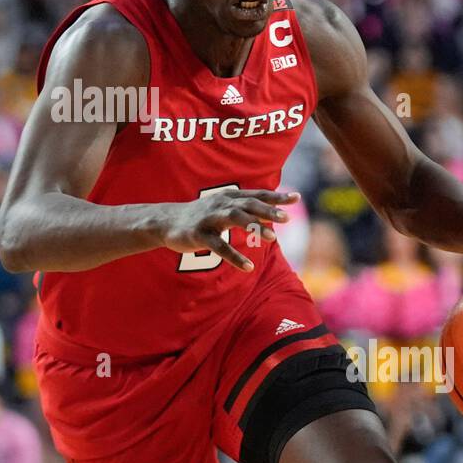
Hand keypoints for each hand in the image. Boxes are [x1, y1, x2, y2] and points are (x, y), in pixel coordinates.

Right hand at [160, 189, 297, 271]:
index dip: (276, 197)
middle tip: (288, 217)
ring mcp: (209, 219)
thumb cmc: (200, 216)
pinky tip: (249, 267)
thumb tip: (272, 210)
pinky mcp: (199, 235)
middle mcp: (220, 204)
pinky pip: (219, 246)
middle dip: (268, 210)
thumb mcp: (222, 207)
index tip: (297, 198)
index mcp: (229, 197)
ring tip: (273, 238)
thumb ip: (244, 207)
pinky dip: (234, 257)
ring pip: (234, 219)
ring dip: (254, 227)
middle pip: (248, 204)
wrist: (166, 221)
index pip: (257, 195)